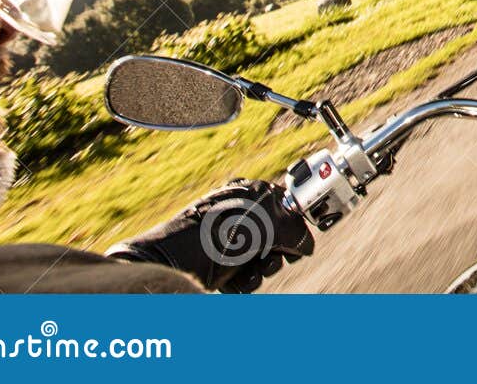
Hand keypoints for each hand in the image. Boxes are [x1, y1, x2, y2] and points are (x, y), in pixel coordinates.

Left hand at [108, 179, 314, 292]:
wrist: (170, 262)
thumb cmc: (212, 234)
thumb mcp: (263, 225)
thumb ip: (294, 230)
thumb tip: (306, 244)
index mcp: (251, 193)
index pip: (287, 207)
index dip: (295, 227)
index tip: (298, 244)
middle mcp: (240, 214)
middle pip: (278, 237)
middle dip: (277, 254)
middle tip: (269, 259)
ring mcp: (228, 240)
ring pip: (262, 259)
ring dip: (261, 272)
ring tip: (247, 275)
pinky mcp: (217, 264)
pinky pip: (244, 275)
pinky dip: (244, 283)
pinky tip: (233, 284)